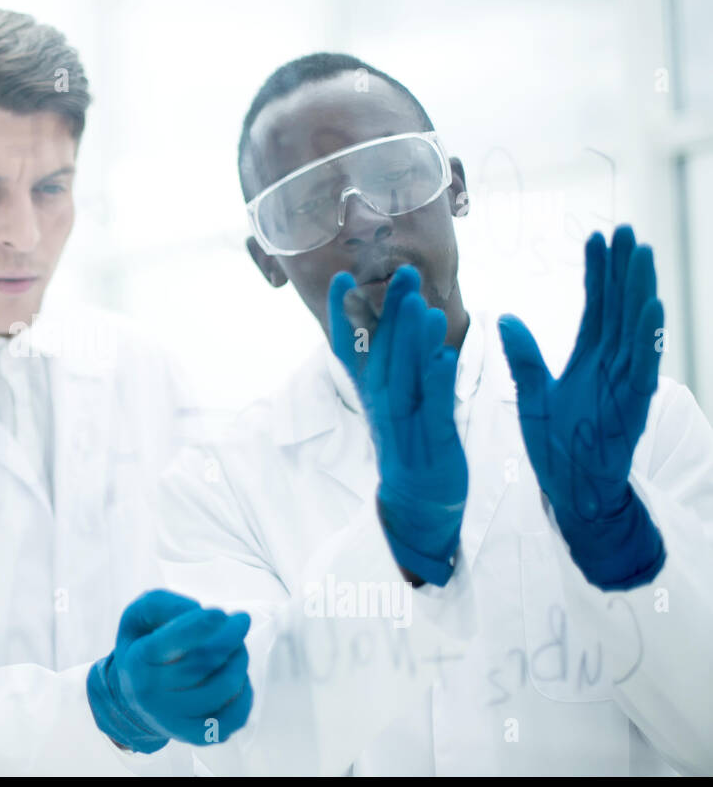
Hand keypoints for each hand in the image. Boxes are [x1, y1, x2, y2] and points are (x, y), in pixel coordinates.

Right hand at [86, 590, 251, 751]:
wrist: (133, 697)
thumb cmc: (143, 647)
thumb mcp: (139, 617)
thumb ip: (162, 604)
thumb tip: (197, 610)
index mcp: (138, 661)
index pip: (169, 643)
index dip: (197, 627)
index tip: (221, 613)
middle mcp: (151, 694)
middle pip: (203, 663)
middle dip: (230, 637)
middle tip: (241, 620)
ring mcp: (173, 719)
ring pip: (222, 689)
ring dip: (239, 661)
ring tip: (238, 648)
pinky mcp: (194, 736)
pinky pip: (232, 718)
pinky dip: (244, 694)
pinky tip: (237, 678)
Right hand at [328, 265, 467, 585]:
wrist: (419, 512)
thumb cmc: (415, 451)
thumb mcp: (403, 405)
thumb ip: (404, 366)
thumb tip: (408, 320)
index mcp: (375, 398)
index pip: (352, 351)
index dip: (345, 316)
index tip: (342, 279)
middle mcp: (383, 411)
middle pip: (381, 357)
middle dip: (389, 315)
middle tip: (402, 274)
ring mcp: (406, 432)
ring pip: (403, 381)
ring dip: (409, 343)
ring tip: (420, 304)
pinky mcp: (433, 451)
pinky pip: (433, 413)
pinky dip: (436, 384)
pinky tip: (444, 355)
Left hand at [498, 225, 665, 588]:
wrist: (573, 491)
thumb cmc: (557, 446)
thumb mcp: (534, 394)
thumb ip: (524, 356)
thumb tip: (505, 318)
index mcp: (590, 362)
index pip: (597, 308)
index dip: (598, 274)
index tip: (597, 239)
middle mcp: (612, 367)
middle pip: (619, 308)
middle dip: (622, 269)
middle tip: (622, 229)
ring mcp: (625, 384)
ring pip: (634, 329)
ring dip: (638, 290)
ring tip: (639, 253)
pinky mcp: (632, 405)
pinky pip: (642, 366)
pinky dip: (646, 337)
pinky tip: (649, 305)